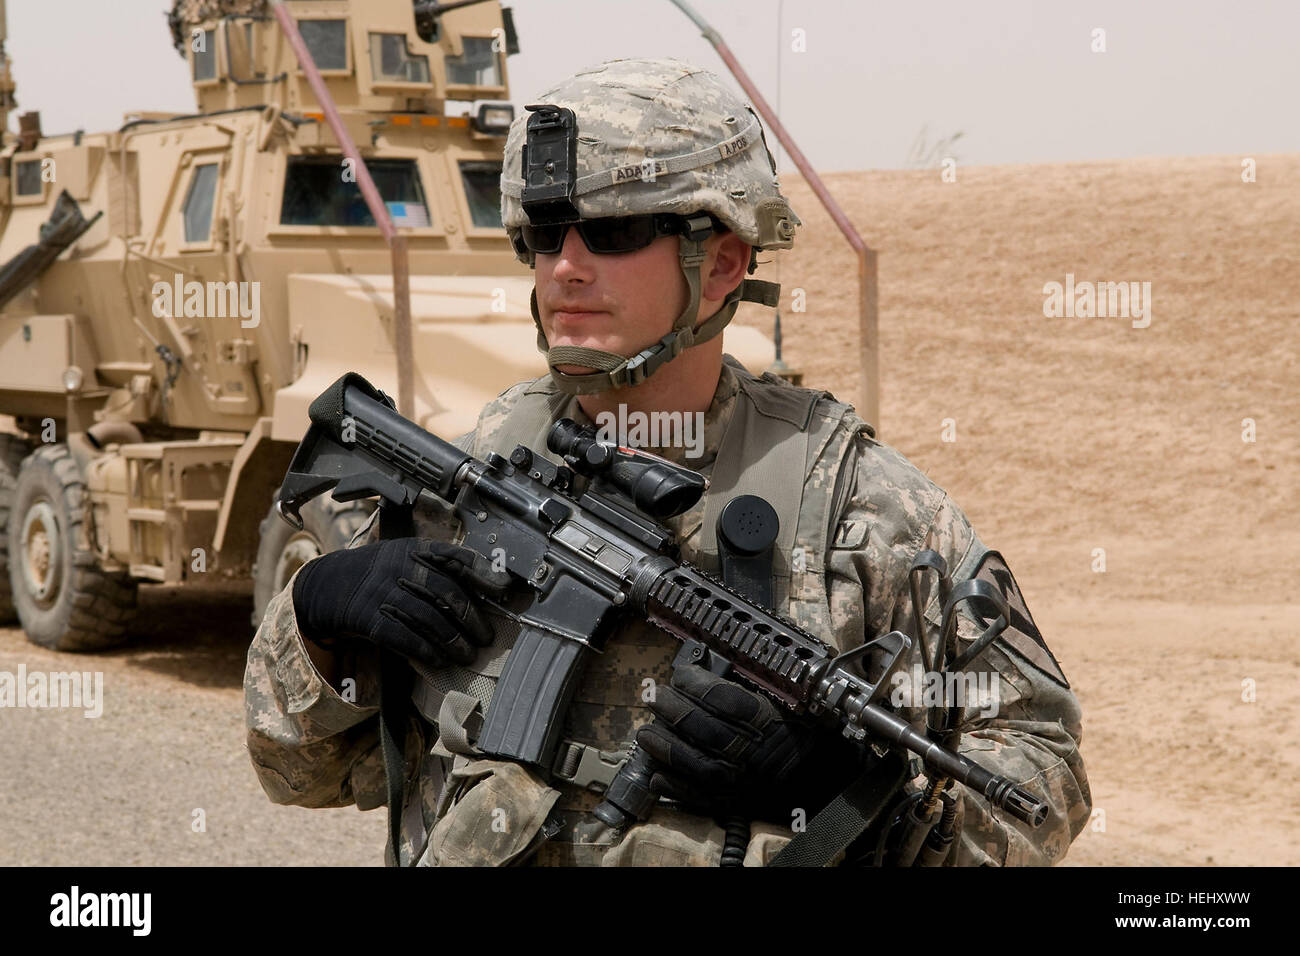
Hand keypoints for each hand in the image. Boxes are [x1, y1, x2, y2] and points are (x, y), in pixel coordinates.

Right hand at [292, 537, 508, 669]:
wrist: (328, 585)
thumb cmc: (380, 573)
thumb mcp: (407, 557)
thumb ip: (439, 568)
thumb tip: (487, 586)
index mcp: (414, 549)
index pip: (455, 556)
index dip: (482, 573)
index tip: (503, 589)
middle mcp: (400, 567)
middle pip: (446, 593)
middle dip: (471, 619)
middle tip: (486, 638)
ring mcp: (383, 592)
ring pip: (428, 618)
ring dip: (453, 641)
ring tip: (468, 655)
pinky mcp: (368, 618)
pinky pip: (403, 637)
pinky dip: (425, 651)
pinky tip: (439, 661)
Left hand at [636, 662, 871, 821]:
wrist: (826, 781)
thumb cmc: (806, 736)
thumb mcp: (785, 704)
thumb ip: (750, 689)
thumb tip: (712, 669)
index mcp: (767, 722)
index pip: (719, 696)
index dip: (693, 681)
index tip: (682, 672)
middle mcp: (751, 751)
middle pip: (698, 725)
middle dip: (670, 707)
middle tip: (657, 696)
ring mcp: (739, 780)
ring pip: (689, 759)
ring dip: (661, 744)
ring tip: (647, 733)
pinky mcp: (733, 802)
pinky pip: (694, 795)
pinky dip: (671, 783)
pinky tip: (657, 770)